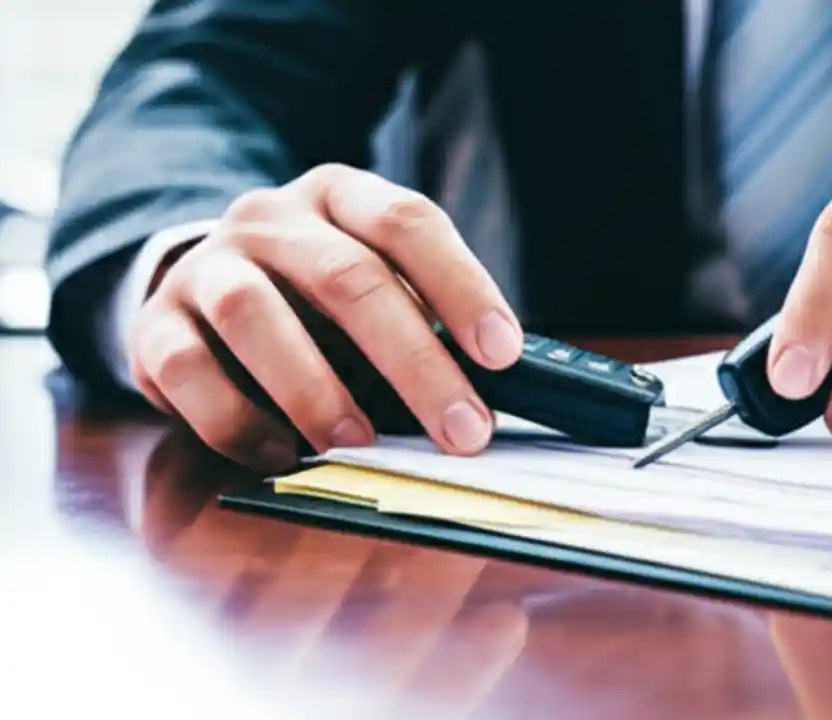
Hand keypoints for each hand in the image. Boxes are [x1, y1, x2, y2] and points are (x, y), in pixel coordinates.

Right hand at [129, 164, 522, 469]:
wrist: (198, 282)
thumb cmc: (312, 295)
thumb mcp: (370, 280)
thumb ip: (419, 319)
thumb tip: (484, 392)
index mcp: (339, 194)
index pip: (407, 221)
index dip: (461, 286)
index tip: (502, 353)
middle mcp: (270, 219)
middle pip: (346, 277)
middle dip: (414, 361)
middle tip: (463, 429)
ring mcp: (207, 266)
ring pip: (253, 315)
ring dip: (316, 390)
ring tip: (361, 444)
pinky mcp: (155, 325)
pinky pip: (189, 373)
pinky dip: (239, 422)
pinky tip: (281, 455)